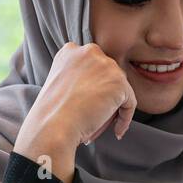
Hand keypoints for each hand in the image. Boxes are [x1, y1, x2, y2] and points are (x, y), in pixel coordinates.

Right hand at [14, 42, 136, 182]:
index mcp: (71, 51)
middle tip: (94, 118)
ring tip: (99, 125)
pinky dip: (125, 119)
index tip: (88, 105)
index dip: (93, 88)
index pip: (94, 67)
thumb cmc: (52, 113)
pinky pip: (130, 103)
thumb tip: (97, 89)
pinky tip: (116, 131)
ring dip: (113, 109)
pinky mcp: (120, 83)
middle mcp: (90, 52)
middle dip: (104, 98)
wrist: (54, 125)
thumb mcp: (59, 84)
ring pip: (119, 90)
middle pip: (109, 77)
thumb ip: (78, 77)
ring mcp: (106, 65)